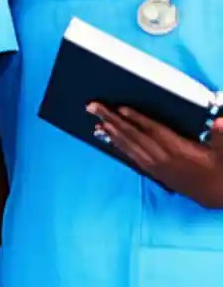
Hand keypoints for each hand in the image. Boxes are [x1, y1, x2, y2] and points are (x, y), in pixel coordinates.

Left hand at [90, 105, 222, 207]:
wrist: (218, 196)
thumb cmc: (221, 169)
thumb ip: (222, 136)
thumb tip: (221, 121)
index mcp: (179, 150)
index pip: (153, 131)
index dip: (137, 119)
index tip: (121, 108)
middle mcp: (163, 158)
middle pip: (134, 136)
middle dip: (113, 120)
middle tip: (93, 107)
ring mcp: (157, 167)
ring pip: (130, 147)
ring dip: (112, 133)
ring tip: (96, 121)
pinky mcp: (155, 173)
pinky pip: (133, 158)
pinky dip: (120, 147)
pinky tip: (110, 140)